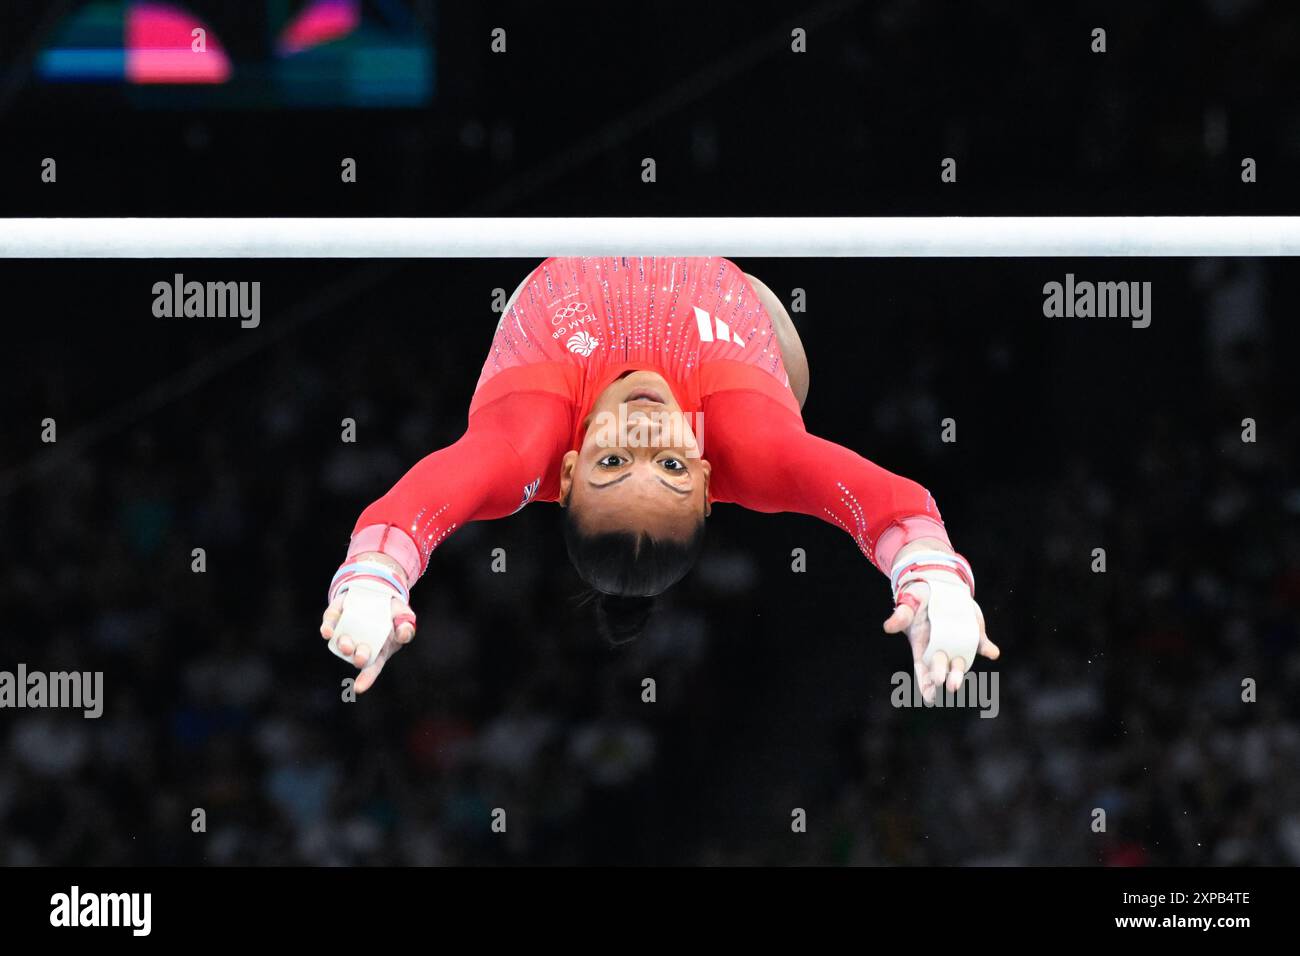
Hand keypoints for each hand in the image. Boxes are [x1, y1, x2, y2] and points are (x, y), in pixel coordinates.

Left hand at [320, 568, 415, 694]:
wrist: (377, 589)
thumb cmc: (393, 611)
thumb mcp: (405, 617)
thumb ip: (407, 627)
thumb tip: (403, 634)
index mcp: (378, 649)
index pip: (372, 667)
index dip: (366, 678)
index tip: (358, 688)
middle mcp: (359, 644)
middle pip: (356, 655)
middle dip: (358, 657)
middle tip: (360, 656)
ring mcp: (346, 631)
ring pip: (341, 643)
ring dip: (343, 645)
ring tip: (346, 643)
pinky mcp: (336, 617)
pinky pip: (330, 624)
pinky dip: (328, 628)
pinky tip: (328, 632)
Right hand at [882, 571, 998, 703]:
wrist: (938, 587)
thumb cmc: (917, 600)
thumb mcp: (907, 605)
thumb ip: (901, 616)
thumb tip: (888, 628)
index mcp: (923, 647)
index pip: (924, 669)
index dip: (926, 683)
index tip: (930, 697)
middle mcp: (941, 649)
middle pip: (944, 667)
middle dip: (947, 677)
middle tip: (950, 685)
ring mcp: (959, 643)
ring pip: (962, 661)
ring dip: (962, 670)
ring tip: (961, 679)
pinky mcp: (974, 634)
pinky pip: (982, 644)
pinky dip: (988, 649)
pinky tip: (992, 652)